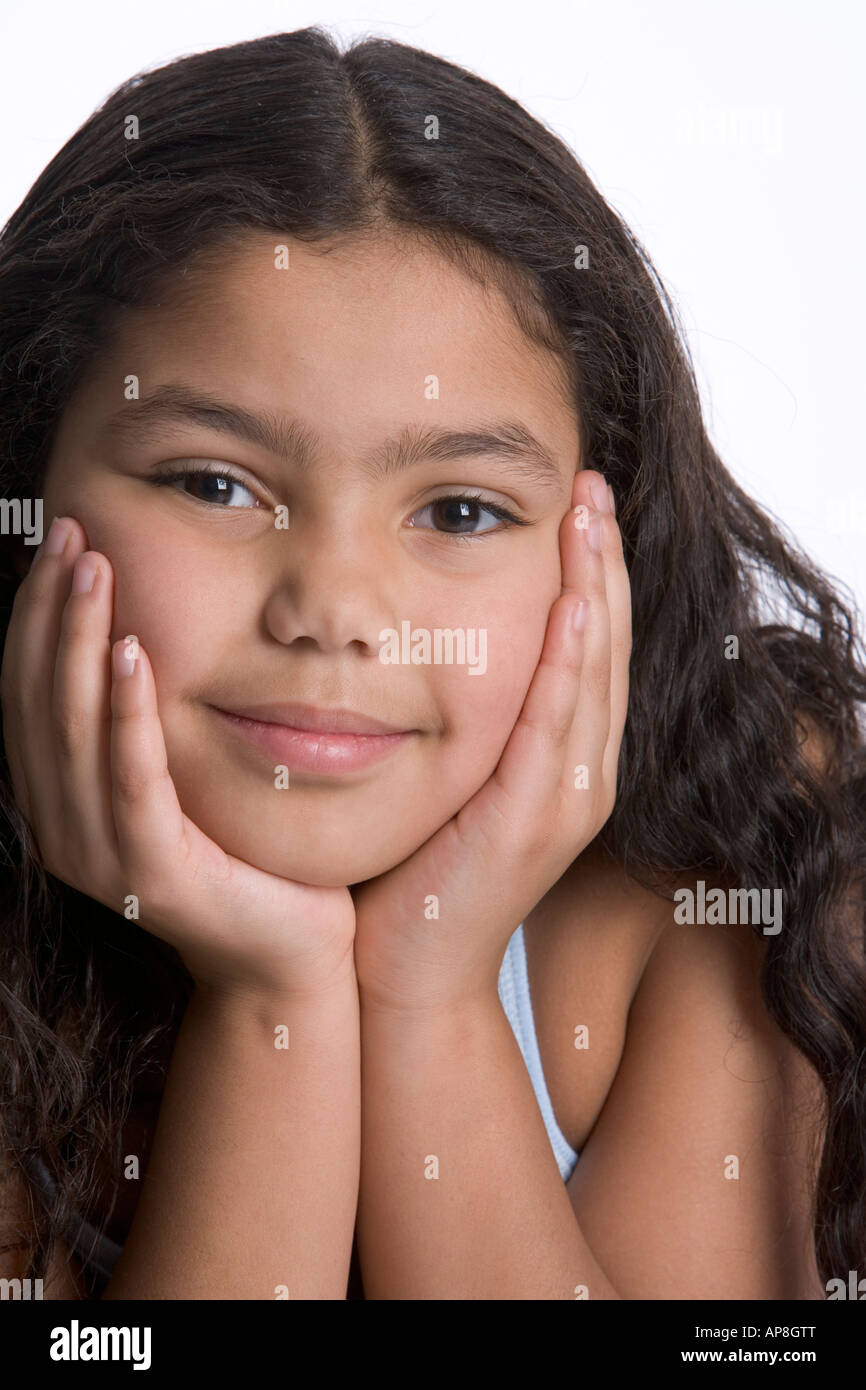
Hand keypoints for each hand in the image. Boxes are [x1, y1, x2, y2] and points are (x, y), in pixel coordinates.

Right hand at [0, 516, 355, 998]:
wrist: (283, 953)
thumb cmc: (241, 854)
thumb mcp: (180, 777)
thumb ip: (143, 723)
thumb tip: (136, 628)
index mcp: (60, 802)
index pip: (28, 694)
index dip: (36, 615)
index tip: (59, 541)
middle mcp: (62, 828)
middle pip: (39, 700)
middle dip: (51, 610)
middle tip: (70, 534)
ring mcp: (99, 854)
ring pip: (72, 730)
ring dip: (80, 641)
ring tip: (96, 570)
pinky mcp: (150, 870)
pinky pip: (132, 777)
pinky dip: (127, 712)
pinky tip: (135, 652)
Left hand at [351, 469, 631, 1013]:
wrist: (407, 968)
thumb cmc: (414, 869)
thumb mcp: (449, 774)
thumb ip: (464, 715)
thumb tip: (429, 635)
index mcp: (565, 761)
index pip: (591, 650)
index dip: (593, 575)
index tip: (580, 507)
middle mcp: (582, 775)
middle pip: (608, 648)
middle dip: (603, 563)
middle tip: (592, 487)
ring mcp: (569, 799)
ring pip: (597, 674)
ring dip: (596, 590)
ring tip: (590, 517)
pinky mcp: (538, 820)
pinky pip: (561, 725)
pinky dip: (572, 662)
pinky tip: (573, 604)